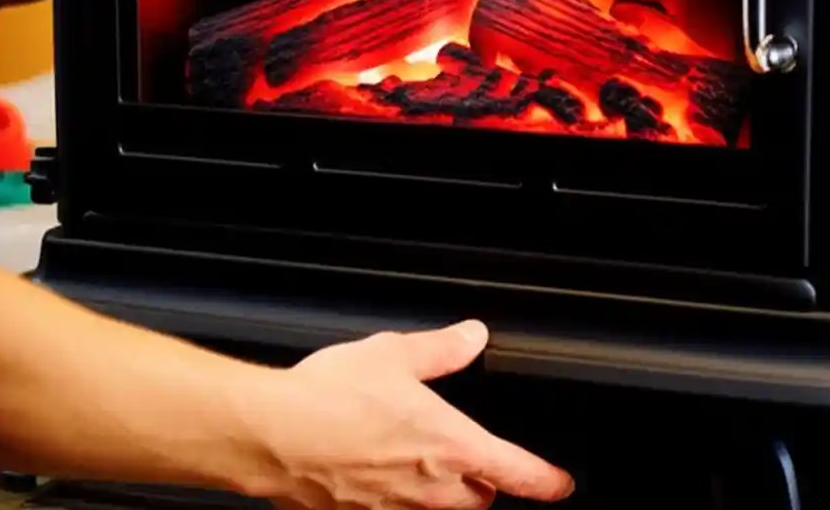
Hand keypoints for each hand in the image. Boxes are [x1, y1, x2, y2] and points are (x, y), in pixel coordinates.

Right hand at [263, 321, 573, 508]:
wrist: (271, 435)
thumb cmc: (329, 398)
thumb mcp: (394, 355)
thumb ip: (441, 349)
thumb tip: (472, 336)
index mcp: (450, 445)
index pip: (518, 473)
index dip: (546, 481)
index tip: (559, 484)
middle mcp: (430, 490)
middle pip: (479, 501)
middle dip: (480, 485)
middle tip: (466, 462)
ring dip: (436, 498)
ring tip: (414, 469)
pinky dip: (391, 504)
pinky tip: (371, 481)